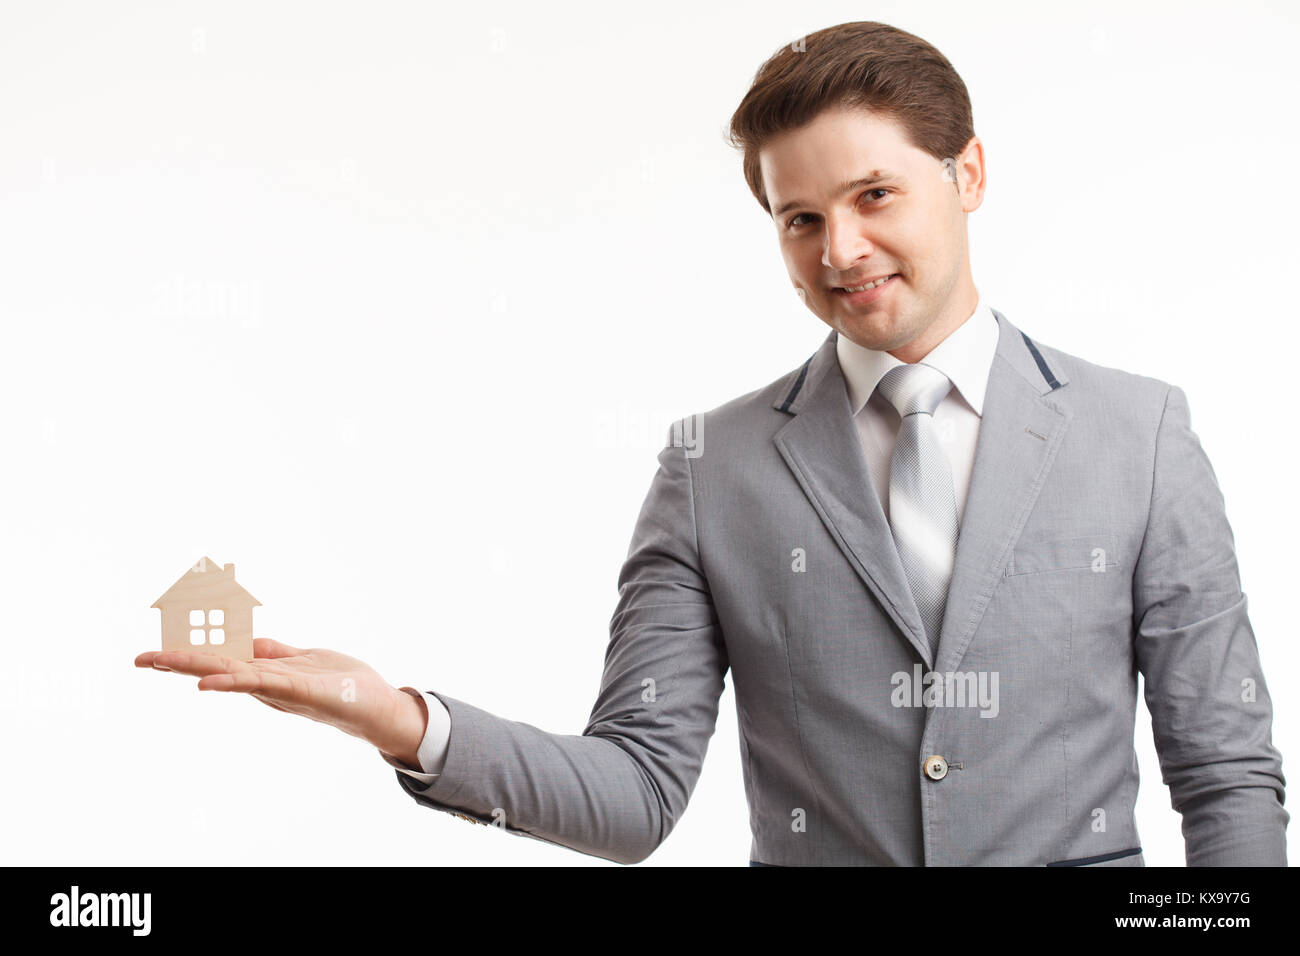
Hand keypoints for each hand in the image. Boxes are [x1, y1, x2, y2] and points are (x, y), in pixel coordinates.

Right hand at [134, 638, 428, 765]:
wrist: (377, 706)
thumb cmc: (342, 684)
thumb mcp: (302, 661)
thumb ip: (276, 654)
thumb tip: (247, 643)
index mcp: (265, 673)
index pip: (219, 659)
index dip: (188, 654)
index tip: (153, 652)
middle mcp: (265, 684)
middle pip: (216, 667)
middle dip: (178, 662)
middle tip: (140, 658)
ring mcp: (279, 689)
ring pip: (231, 674)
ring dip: (197, 668)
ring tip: (163, 662)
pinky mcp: (299, 691)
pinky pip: (262, 683)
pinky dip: (234, 681)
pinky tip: (209, 682)